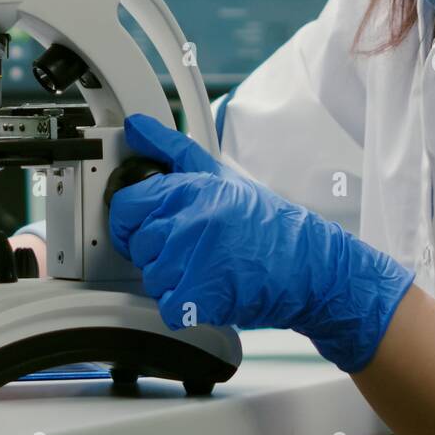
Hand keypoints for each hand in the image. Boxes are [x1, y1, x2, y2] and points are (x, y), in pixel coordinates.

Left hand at [109, 114, 414, 373]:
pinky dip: (184, 307)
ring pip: (151, 277)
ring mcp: (195, 258)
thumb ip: (171, 149)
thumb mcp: (220, 174)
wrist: (308, 265)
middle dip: (157, 251)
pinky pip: (167, 306)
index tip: (144, 226)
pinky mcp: (202, 295)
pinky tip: (207, 291)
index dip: (130, 220)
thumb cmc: (266, 222)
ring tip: (204, 268)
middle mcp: (191, 219)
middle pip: (137, 245)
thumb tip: (135, 127)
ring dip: (172, 281)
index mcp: (192, 187)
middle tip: (188, 249)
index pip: (126, 204)